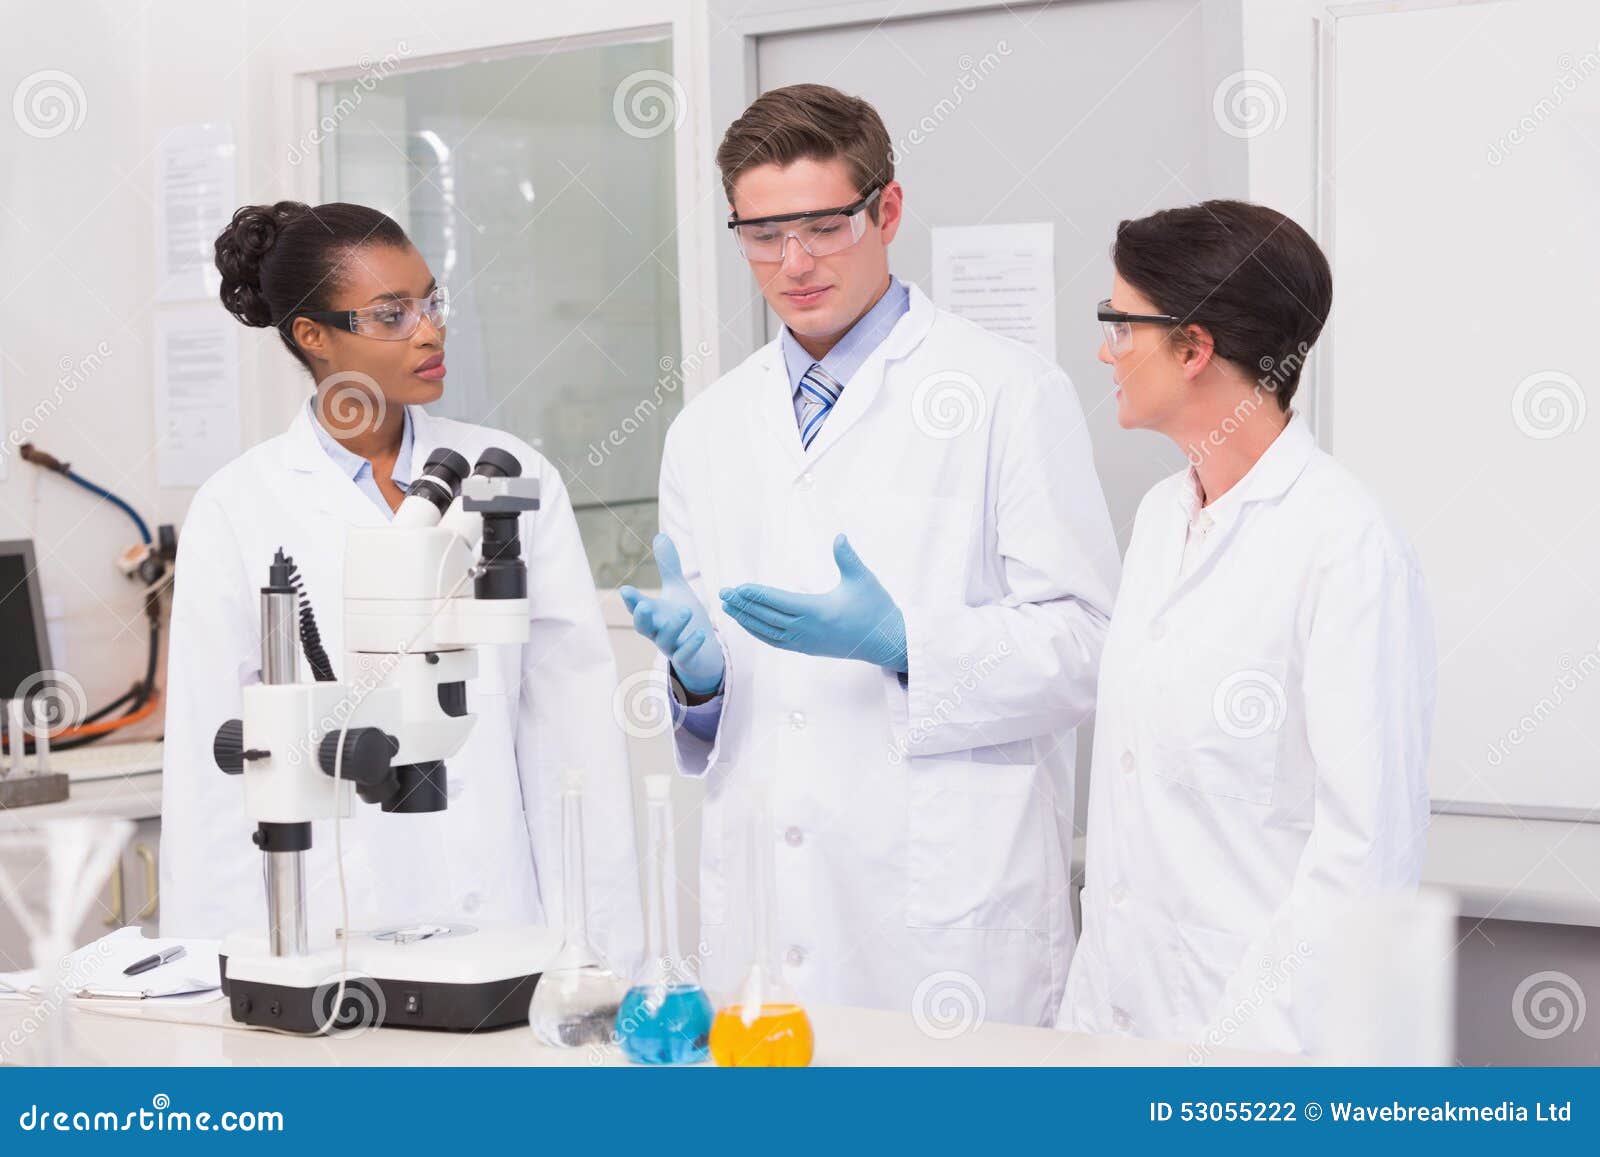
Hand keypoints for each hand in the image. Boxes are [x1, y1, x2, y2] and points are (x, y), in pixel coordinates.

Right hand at [619, 534, 724, 695]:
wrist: (701, 651)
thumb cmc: (683, 618)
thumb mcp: (677, 589)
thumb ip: (668, 565)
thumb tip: (660, 535)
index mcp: (654, 614)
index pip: (638, 607)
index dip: (632, 600)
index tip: (626, 590)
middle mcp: (658, 631)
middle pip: (643, 628)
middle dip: (642, 617)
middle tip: (644, 605)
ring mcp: (671, 647)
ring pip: (665, 640)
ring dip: (674, 626)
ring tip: (687, 611)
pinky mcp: (686, 659)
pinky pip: (684, 655)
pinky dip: (691, 645)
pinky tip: (701, 634)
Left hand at [719, 534, 907, 671]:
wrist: (886, 641)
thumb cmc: (876, 608)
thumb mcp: (863, 579)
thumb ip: (848, 557)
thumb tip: (838, 536)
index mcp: (818, 611)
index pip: (778, 602)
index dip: (756, 595)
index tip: (737, 587)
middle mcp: (807, 629)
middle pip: (766, 617)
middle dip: (743, 605)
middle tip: (723, 593)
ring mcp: (805, 642)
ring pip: (767, 632)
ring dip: (746, 620)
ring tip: (728, 609)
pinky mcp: (807, 648)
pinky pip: (776, 641)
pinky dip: (759, 633)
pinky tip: (749, 624)